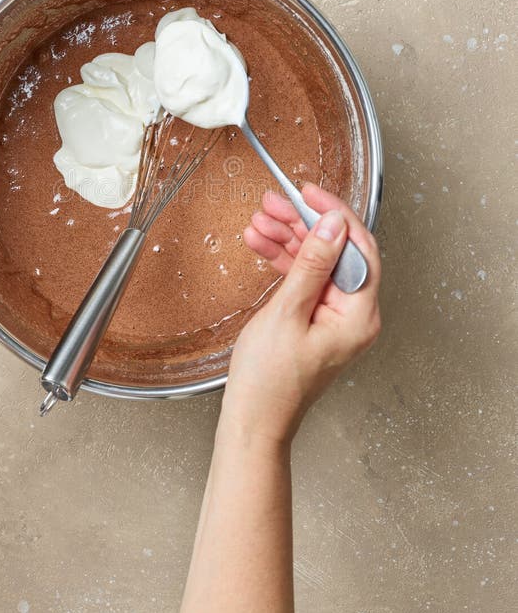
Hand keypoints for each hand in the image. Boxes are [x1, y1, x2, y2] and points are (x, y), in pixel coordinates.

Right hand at [221, 184, 380, 445]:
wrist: (253, 421)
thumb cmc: (270, 381)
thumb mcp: (288, 313)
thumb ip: (312, 264)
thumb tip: (333, 225)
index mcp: (360, 315)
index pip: (358, 248)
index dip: (334, 214)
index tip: (309, 192)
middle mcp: (354, 315)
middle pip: (335, 252)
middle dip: (302, 224)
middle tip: (273, 203)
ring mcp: (334, 317)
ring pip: (316, 262)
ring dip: (288, 239)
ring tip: (260, 220)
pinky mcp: (315, 320)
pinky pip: (304, 280)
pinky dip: (283, 261)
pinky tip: (261, 244)